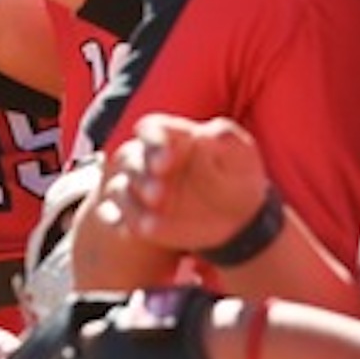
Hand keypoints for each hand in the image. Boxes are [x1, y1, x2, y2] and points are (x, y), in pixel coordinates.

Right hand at [97, 114, 271, 253]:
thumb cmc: (237, 173)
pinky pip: (120, 217)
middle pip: (129, 158)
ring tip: (154, 214)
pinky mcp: (140, 215)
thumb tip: (201, 134)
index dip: (153, 140)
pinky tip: (141, 230)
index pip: (152, 128)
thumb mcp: (239, 152)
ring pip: (120, 188)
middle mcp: (151, 159)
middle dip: (140, 174)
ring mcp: (143, 188)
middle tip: (159, 194)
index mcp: (173, 136)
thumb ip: (224, 137)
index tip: (165, 160)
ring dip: (131, 201)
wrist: (239, 215)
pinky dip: (125, 222)